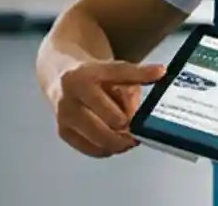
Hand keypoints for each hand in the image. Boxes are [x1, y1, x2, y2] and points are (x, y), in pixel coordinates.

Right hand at [49, 60, 164, 157]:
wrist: (60, 77)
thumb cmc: (95, 76)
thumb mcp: (116, 69)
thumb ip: (135, 81)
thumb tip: (141, 113)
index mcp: (86, 74)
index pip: (118, 75)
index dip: (138, 82)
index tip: (157, 78)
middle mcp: (72, 94)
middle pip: (107, 118)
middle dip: (126, 128)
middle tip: (137, 131)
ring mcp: (65, 115)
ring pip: (100, 138)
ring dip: (119, 141)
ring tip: (128, 138)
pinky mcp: (63, 132)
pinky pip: (92, 149)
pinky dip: (107, 148)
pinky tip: (114, 141)